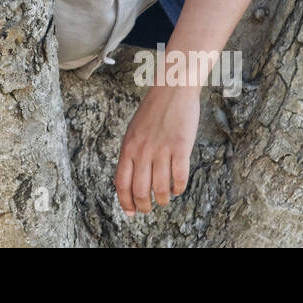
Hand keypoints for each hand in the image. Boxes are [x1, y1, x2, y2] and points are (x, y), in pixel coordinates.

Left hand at [114, 84, 200, 216]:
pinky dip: (178, 189)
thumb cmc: (153, 111)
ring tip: (164, 199)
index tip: (130, 212)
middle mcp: (142, 151)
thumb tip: (130, 180)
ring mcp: (162, 150)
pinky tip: (178, 189)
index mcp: (128, 148)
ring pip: (160, 189)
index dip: (125, 202)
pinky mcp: (181, 148)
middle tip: (148, 209)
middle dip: (143, 206)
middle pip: (140, 190)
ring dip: (162, 199)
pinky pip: (179, 178)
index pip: (122, 183)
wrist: (172, 89)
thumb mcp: (133, 132)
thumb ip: (131, 154)